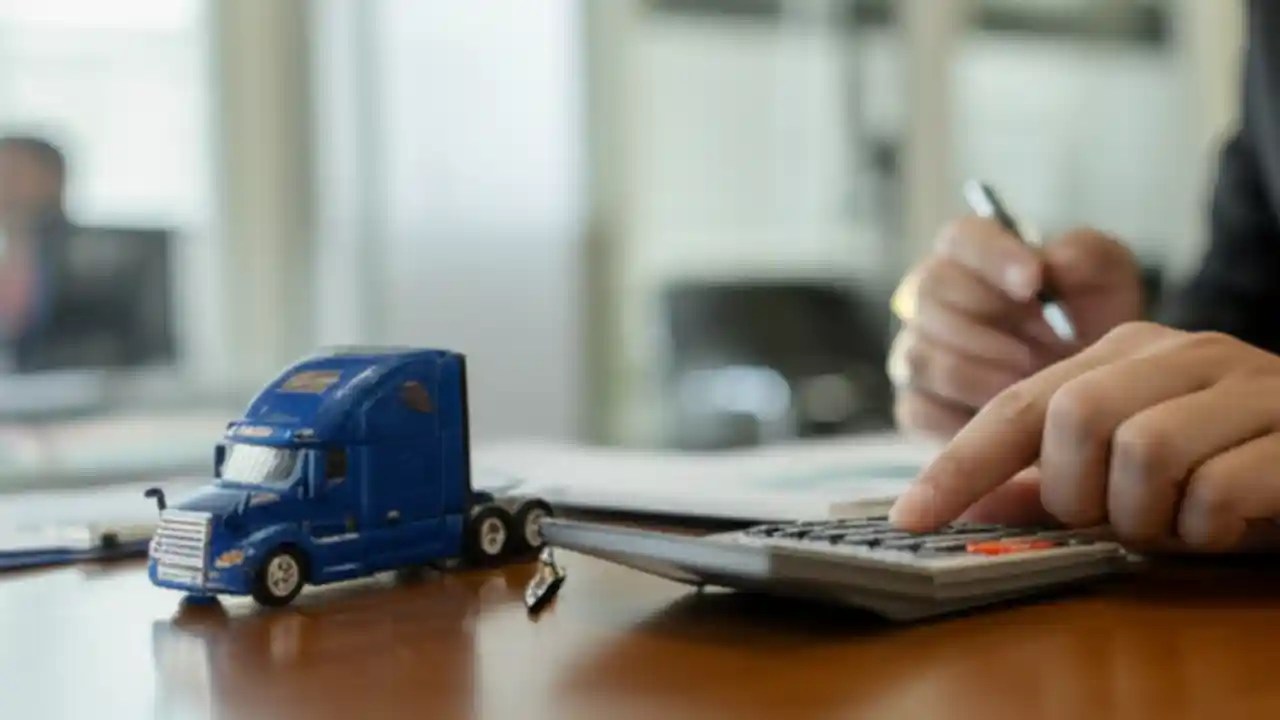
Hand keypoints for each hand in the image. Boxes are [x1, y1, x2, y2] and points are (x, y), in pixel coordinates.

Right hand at [888, 217, 1142, 439]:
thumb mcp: (1107, 286)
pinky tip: (1010, 420)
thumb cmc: (1089, 329)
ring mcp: (913, 353)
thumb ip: (1086, 258)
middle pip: (930, 293)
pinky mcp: (913, 407)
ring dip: (987, 373)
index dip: (991, 257)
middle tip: (1050, 349)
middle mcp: (927, 299)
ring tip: (1037, 384)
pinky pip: (921, 409)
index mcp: (969, 255)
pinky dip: (968, 417)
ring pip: (924, 356)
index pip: (960, 238)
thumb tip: (1050, 260)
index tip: (1033, 284)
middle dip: (995, 325)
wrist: (1086, 398)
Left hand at [890, 322, 1279, 552]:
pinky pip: (1217, 491)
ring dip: (1148, 515)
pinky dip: (1207, 527)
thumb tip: (972, 504)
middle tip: (1114, 517)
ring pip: (1143, 451)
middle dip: (1077, 492)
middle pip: (1074, 418)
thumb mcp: (1135, 469)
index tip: (910, 517)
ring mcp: (1245, 383)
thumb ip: (1057, 479)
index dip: (958, 465)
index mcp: (1125, 353)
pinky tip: (1227, 520)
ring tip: (1178, 520)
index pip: (1016, 407)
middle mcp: (1180, 352)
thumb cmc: (1230, 461)